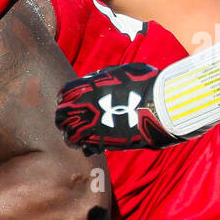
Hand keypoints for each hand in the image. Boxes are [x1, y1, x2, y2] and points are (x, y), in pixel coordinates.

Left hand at [55, 63, 182, 153]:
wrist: (158, 106)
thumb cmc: (144, 84)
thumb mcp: (121, 72)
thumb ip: (103, 78)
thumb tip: (96, 80)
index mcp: (85, 87)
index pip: (64, 95)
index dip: (67, 100)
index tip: (72, 104)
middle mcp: (83, 107)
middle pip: (61, 115)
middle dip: (65, 119)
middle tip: (73, 122)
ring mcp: (90, 125)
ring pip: (69, 134)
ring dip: (73, 135)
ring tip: (80, 136)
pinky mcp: (100, 142)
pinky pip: (84, 146)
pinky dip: (86, 145)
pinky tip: (93, 143)